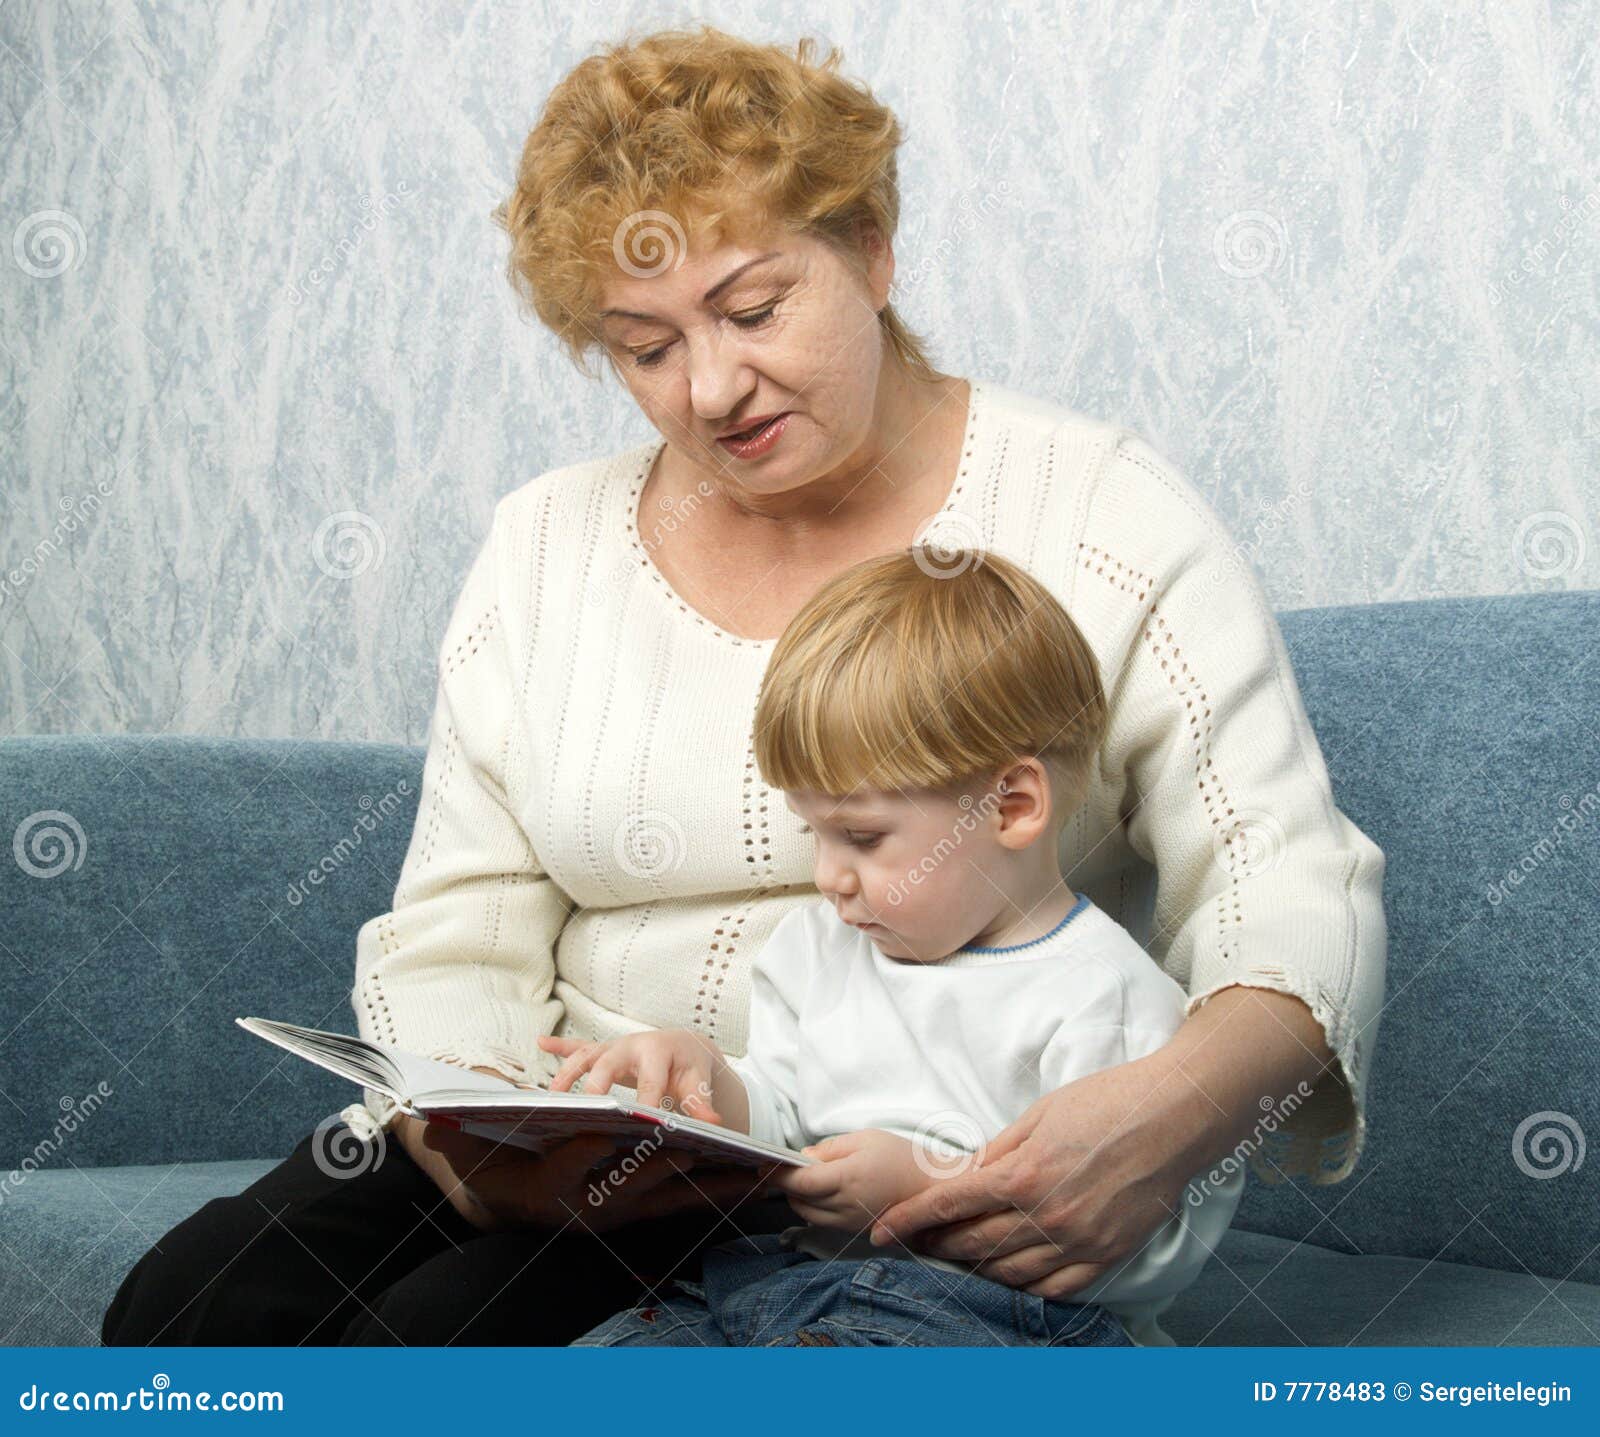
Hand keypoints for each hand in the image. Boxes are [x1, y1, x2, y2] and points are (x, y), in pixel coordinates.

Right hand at [393, 1109, 778, 1235]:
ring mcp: (616, 1213)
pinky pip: (683, 1203)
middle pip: (640, 1181)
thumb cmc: (485, 1161)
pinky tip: (751, 1179)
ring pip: (673, 1197)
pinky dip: (717, 1190)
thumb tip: (440, 1114)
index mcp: (550, 1186)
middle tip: (716, 1143)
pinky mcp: (637, 1211)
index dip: (605, 1142)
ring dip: (717, 1184)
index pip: (578, 1161)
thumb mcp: (465, 1143)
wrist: (496, 1199)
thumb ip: (458, 1130)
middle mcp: (587, 1207)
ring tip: (758, 1169)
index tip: (634, 1120)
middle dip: (681, 1161)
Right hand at [537, 1030, 725, 1122]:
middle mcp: (632, 1045)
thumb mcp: (698, 1083)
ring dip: (568, 1071)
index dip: (644, 1101)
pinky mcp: (603, 1051)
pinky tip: (541, 1042)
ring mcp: (614, 1047)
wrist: (686, 1047)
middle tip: (586, 1108)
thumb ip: (702, 1105)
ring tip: (552, 1095)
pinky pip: (578, 1046)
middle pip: (609, 1061)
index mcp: (658, 1052)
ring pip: (587, 1054)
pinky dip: (559, 1046)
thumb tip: (714, 1126)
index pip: (649, 1080)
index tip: (636, 1123)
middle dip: (596, 1083)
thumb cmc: (691, 1068)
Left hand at [770, 1129, 933, 1231]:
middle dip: (786, 1184)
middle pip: (798, 1200)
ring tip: (801, 1176)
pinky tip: (818, 1190)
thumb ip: (830, 1148)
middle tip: (781, 1166)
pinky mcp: (853, 1231)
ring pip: (806, 1214)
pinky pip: (821, 1221)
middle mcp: (846, 1206)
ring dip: (797, 1197)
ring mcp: (849, 1223)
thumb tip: (803, 1157)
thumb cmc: (901, 1158)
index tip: (765, 1163)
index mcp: (849, 1178)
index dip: (779, 1173)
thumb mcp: (866, 1139)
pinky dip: (811, 1207)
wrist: (931, 1189)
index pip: (801, 1181)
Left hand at [866, 1053, 1197, 1298]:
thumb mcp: (1040, 1115)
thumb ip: (998, 1152)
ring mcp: (1079, 1241)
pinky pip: (1055, 1288)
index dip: (909, 1220)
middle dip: (937, 1245)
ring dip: (977, 1268)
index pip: (949, 1205)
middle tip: (917, 1242)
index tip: (882, 1231)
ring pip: (1010, 1273)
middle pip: (973, 1243)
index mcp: (1023, 1173)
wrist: (1175, 1117)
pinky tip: (1010, 1276)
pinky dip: (1025, 1286)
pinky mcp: (1107, 1256)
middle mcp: (1046, 1215)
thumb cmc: (1107, 1103)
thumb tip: (964, 1177)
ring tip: (958, 1258)